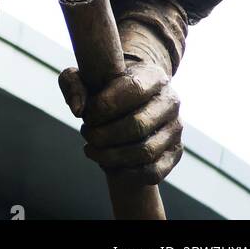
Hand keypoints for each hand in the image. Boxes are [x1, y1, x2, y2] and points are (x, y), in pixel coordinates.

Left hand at [59, 60, 182, 185]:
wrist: (129, 102)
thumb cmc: (105, 87)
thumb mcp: (87, 76)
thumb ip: (74, 83)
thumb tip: (78, 109)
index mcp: (153, 75)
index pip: (133, 89)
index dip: (105, 106)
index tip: (86, 114)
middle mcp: (171, 101)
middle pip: (138, 125)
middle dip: (104, 134)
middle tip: (86, 133)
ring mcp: (176, 128)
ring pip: (145, 151)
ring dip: (111, 156)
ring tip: (90, 149)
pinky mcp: (175, 153)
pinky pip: (153, 172)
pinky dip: (126, 173)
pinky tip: (106, 163)